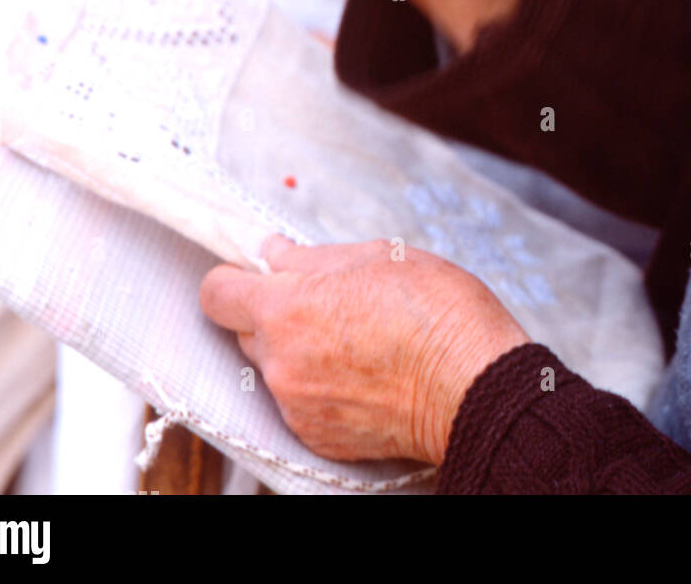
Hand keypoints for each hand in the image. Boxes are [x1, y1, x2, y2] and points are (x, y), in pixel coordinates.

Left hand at [199, 235, 529, 464]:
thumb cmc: (436, 313)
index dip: (233, 278)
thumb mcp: (378, 256)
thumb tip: (275, 252)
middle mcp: (281, 364)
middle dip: (275, 314)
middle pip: (246, 332)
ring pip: (276, 368)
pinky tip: (365, 372)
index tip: (255, 273)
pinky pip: (301, 402)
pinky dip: (322, 386)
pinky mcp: (319, 438)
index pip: (217, 293)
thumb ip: (313, 257)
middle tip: (326, 302)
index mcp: (287, 310)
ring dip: (301, 350)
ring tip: (358, 339)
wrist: (473, 385)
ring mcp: (297, 407)